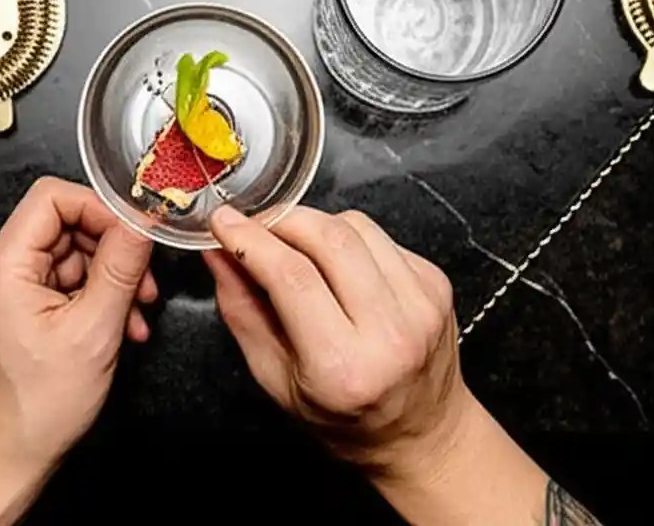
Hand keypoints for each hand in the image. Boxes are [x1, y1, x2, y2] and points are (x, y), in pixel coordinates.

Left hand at [0, 177, 156, 480]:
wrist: (8, 456)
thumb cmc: (35, 410)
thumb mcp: (95, 331)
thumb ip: (122, 268)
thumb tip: (142, 223)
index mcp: (0, 268)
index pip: (52, 198)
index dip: (100, 210)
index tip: (134, 234)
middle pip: (62, 226)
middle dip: (111, 252)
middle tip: (142, 284)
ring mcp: (0, 290)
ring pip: (67, 255)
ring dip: (107, 280)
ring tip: (133, 316)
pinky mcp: (11, 308)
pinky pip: (59, 282)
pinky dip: (90, 298)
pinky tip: (115, 326)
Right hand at [204, 205, 466, 478]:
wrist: (421, 434)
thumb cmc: (346, 418)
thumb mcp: (275, 380)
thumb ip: (242, 312)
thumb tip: (219, 254)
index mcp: (343, 368)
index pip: (291, 278)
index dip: (251, 240)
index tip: (223, 223)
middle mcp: (390, 333)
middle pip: (329, 239)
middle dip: (282, 220)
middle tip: (256, 228)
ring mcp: (420, 304)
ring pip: (356, 227)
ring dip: (315, 225)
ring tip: (296, 248)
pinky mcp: (435, 284)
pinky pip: (380, 237)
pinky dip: (348, 240)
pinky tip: (338, 268)